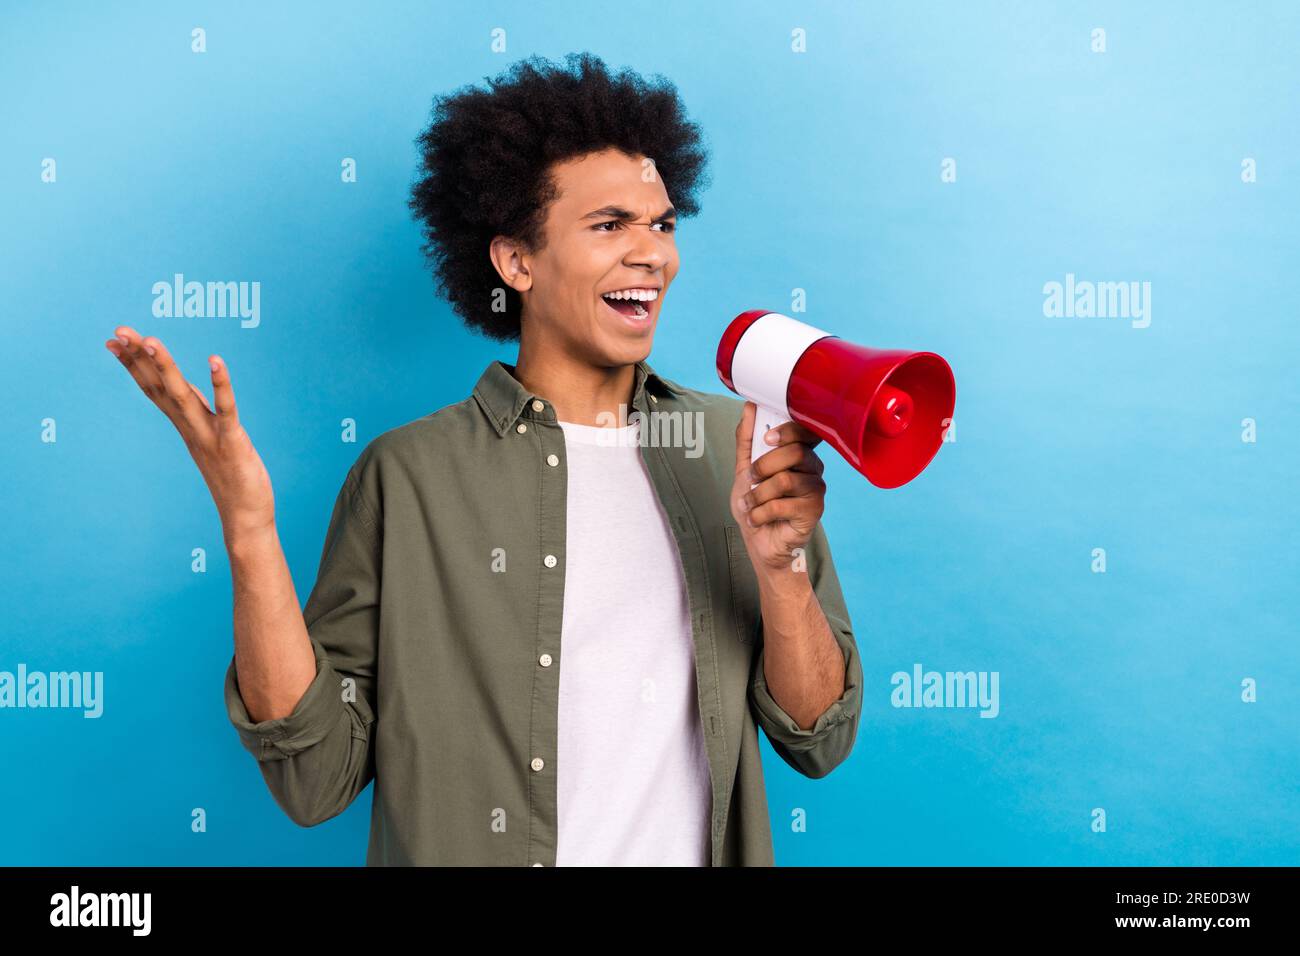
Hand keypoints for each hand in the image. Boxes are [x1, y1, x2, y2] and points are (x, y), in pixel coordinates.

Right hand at [105, 326, 275, 540]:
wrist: (244, 518)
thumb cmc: (230, 478)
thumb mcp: (207, 440)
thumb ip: (195, 416)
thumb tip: (185, 391)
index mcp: (184, 425)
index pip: (153, 389)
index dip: (133, 364)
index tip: (113, 340)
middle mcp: (190, 428)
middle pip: (160, 387)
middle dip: (139, 358)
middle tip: (118, 330)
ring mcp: (208, 436)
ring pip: (183, 396)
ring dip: (167, 367)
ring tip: (151, 340)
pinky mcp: (232, 443)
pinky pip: (226, 410)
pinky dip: (221, 385)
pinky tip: (216, 360)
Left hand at [731, 401, 826, 574]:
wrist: (759, 543)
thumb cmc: (756, 506)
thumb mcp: (743, 469)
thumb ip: (747, 439)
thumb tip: (750, 407)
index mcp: (799, 453)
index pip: (804, 431)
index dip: (788, 430)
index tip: (767, 438)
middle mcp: (813, 468)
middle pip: (795, 452)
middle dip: (763, 466)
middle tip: (750, 479)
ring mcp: (816, 489)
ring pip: (785, 479)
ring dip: (757, 494)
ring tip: (750, 505)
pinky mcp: (813, 511)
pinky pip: (783, 504)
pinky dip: (761, 513)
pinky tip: (758, 519)